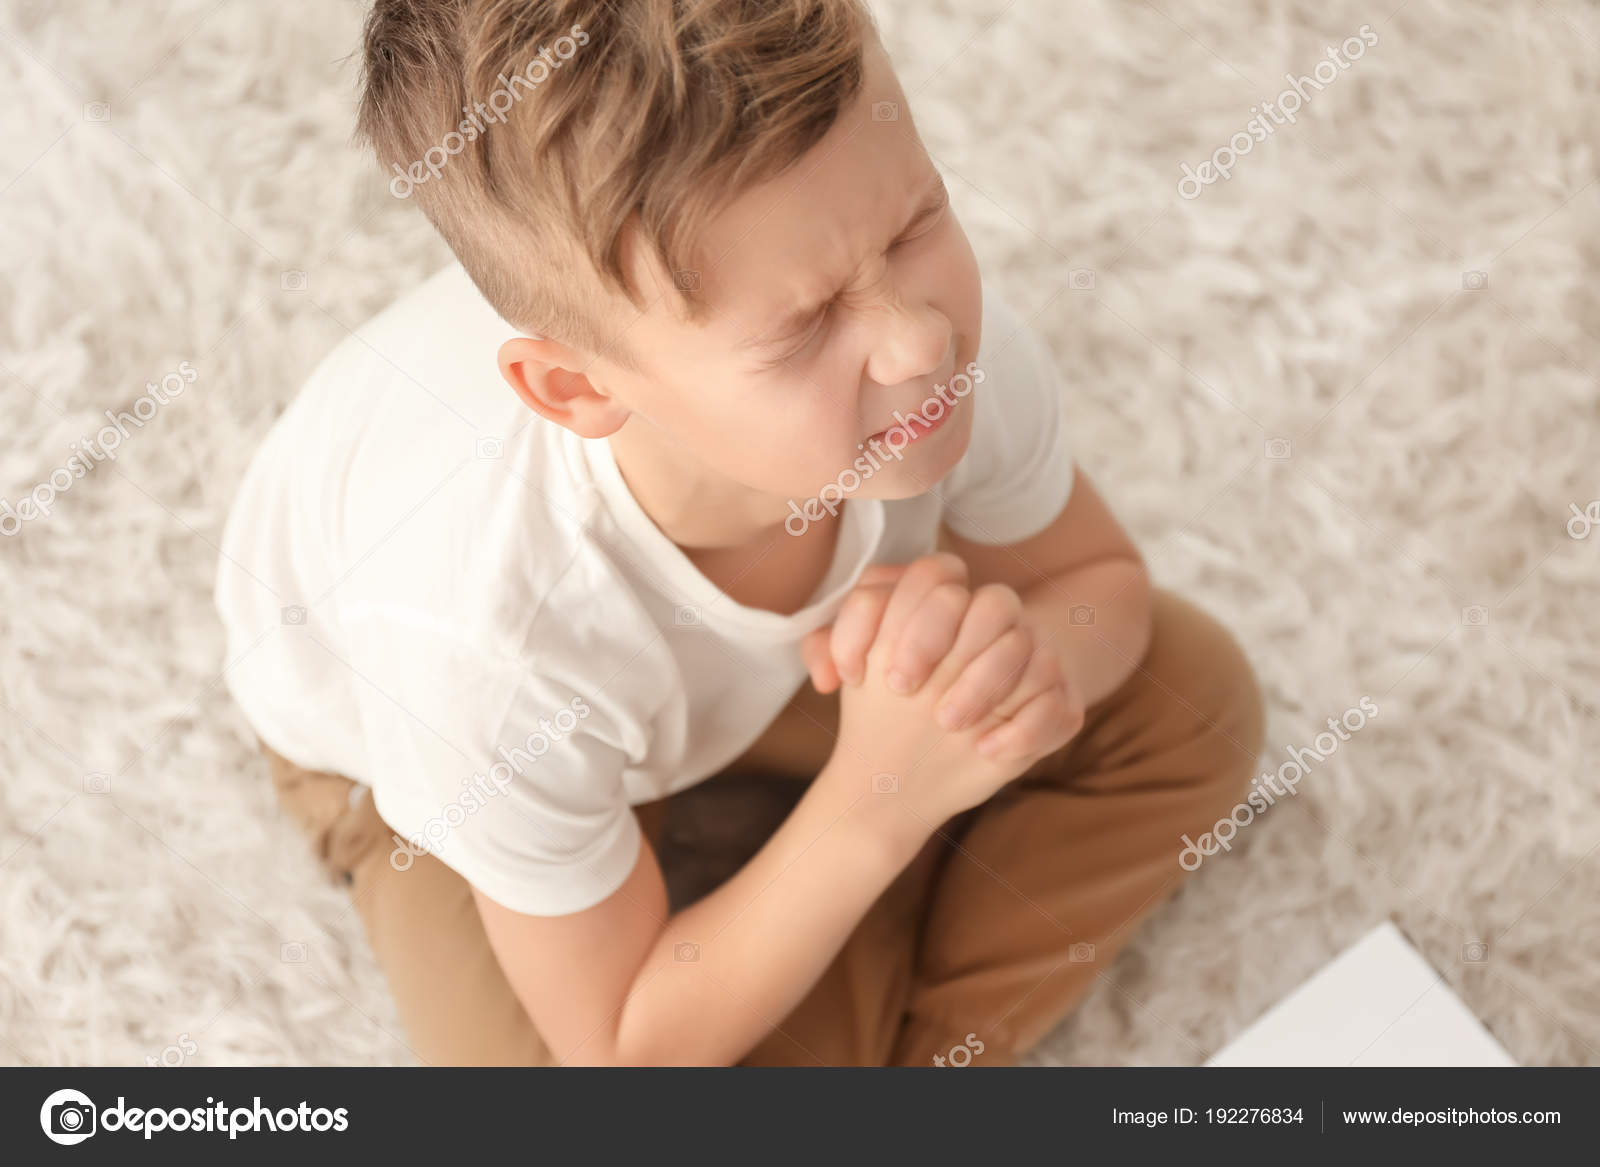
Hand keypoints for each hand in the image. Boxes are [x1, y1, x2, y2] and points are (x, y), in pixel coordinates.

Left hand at [803, 554, 1083, 820]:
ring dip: (982, 687)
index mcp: (945, 600)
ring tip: (947, 725)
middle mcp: (994, 619)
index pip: (933, 574)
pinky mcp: (1060, 702)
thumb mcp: (863, 671)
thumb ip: (832, 652)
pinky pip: (1056, 704)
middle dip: (939, 645)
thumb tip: (825, 674)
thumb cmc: (900, 699)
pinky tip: (987, 748)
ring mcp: (1035, 656)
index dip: (903, 616)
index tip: (865, 672)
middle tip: (904, 693)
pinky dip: (1021, 729)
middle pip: (989, 602)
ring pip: (1025, 646)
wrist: (947, 748)